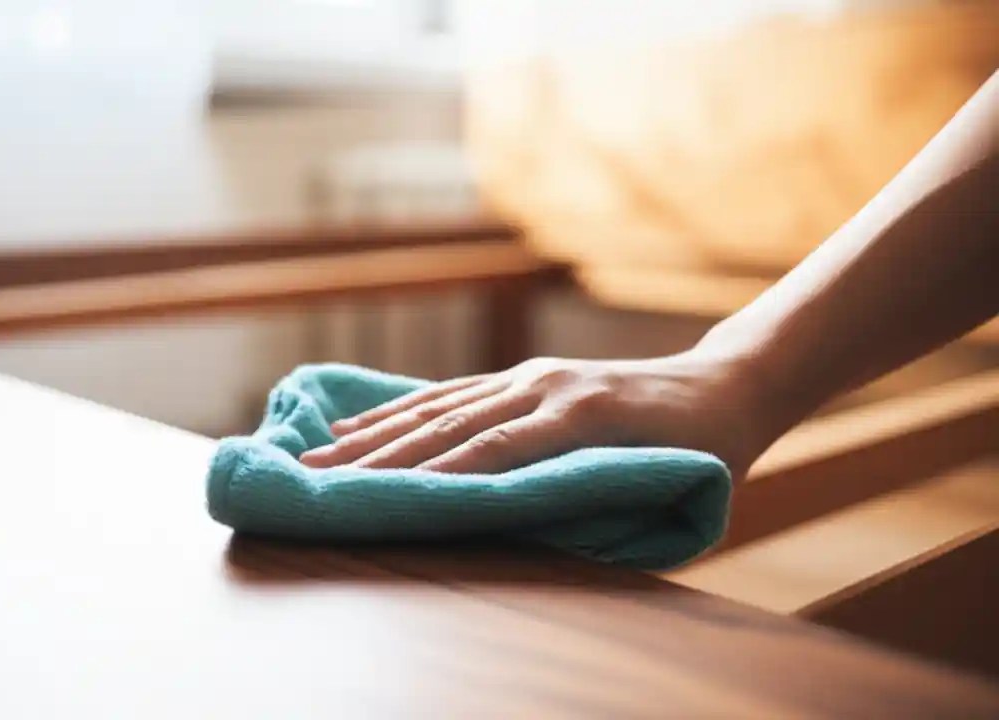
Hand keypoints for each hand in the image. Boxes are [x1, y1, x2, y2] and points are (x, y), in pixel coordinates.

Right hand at [299, 353, 766, 478]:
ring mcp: (532, 376)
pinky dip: (402, 409)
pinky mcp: (524, 375)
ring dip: (377, 433)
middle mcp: (547, 387)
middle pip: (451, 424)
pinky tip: (361, 425)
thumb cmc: (703, 455)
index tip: (382, 498)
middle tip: (320, 480)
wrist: (723, 387)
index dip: (436, 474)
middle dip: (382, 456)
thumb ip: (597, 510)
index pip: (494, 450)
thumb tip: (523, 535)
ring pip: (441, 405)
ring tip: (320, 454)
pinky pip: (452, 392)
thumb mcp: (666, 493)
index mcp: (583, 417)